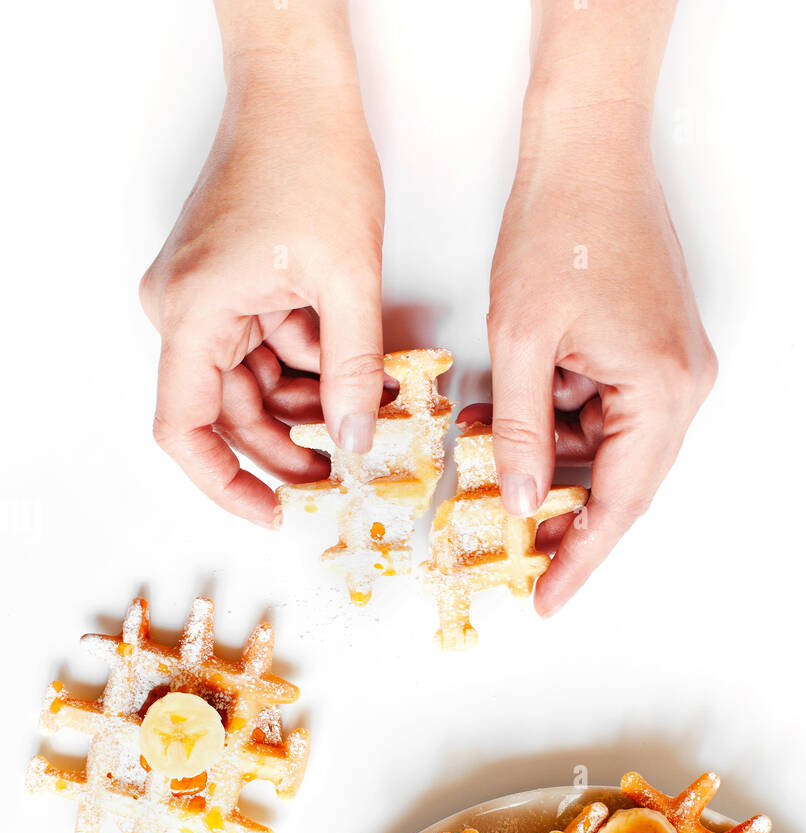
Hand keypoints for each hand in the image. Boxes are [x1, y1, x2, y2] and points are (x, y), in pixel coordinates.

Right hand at [139, 51, 384, 526]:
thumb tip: (358, 444)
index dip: (224, 483)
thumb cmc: (311, 157)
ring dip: (303, 407)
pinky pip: (261, 349)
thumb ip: (354, 372)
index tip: (271, 512)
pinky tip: (351, 378)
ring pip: (249, 384)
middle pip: (224, 412)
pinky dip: (305, 367)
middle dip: (282, 450)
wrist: (300, 87)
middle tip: (338, 477)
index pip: (184, 428)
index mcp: (193, 311)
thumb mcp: (349, 281)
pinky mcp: (227, 285)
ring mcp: (202, 297)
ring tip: (362, 424)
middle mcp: (183, 309)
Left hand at [488, 113, 716, 614]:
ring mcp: (671, 367)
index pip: (618, 503)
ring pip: (608, 449)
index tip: (543, 600)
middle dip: (562, 517)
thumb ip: (522, 431)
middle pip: (621, 484)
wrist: (585, 149)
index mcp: (660, 389)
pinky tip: (508, 413)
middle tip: (511, 553)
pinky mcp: (651, 349)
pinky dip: (557, 422)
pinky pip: (605, 411)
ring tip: (486, 456)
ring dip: (549, 461)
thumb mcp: (520, 341)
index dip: (577, 558)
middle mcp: (681, 385)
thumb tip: (522, 503)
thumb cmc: (558, 228)